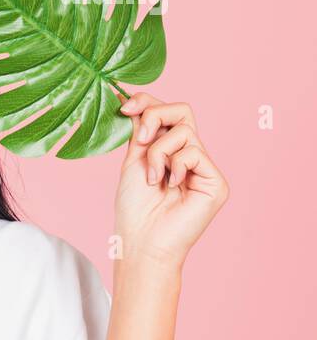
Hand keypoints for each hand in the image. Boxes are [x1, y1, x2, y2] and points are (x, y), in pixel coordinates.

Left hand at [114, 92, 229, 270]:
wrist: (141, 240)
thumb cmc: (134, 208)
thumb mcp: (133, 160)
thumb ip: (140, 131)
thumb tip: (133, 99)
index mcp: (169, 150)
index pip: (167, 112)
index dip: (147, 102)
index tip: (123, 107)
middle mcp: (190, 156)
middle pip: (182, 110)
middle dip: (154, 116)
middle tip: (140, 141)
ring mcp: (205, 168)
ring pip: (184, 130)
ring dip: (158, 152)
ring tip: (152, 178)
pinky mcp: (216, 181)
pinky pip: (194, 152)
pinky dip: (174, 165)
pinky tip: (169, 186)